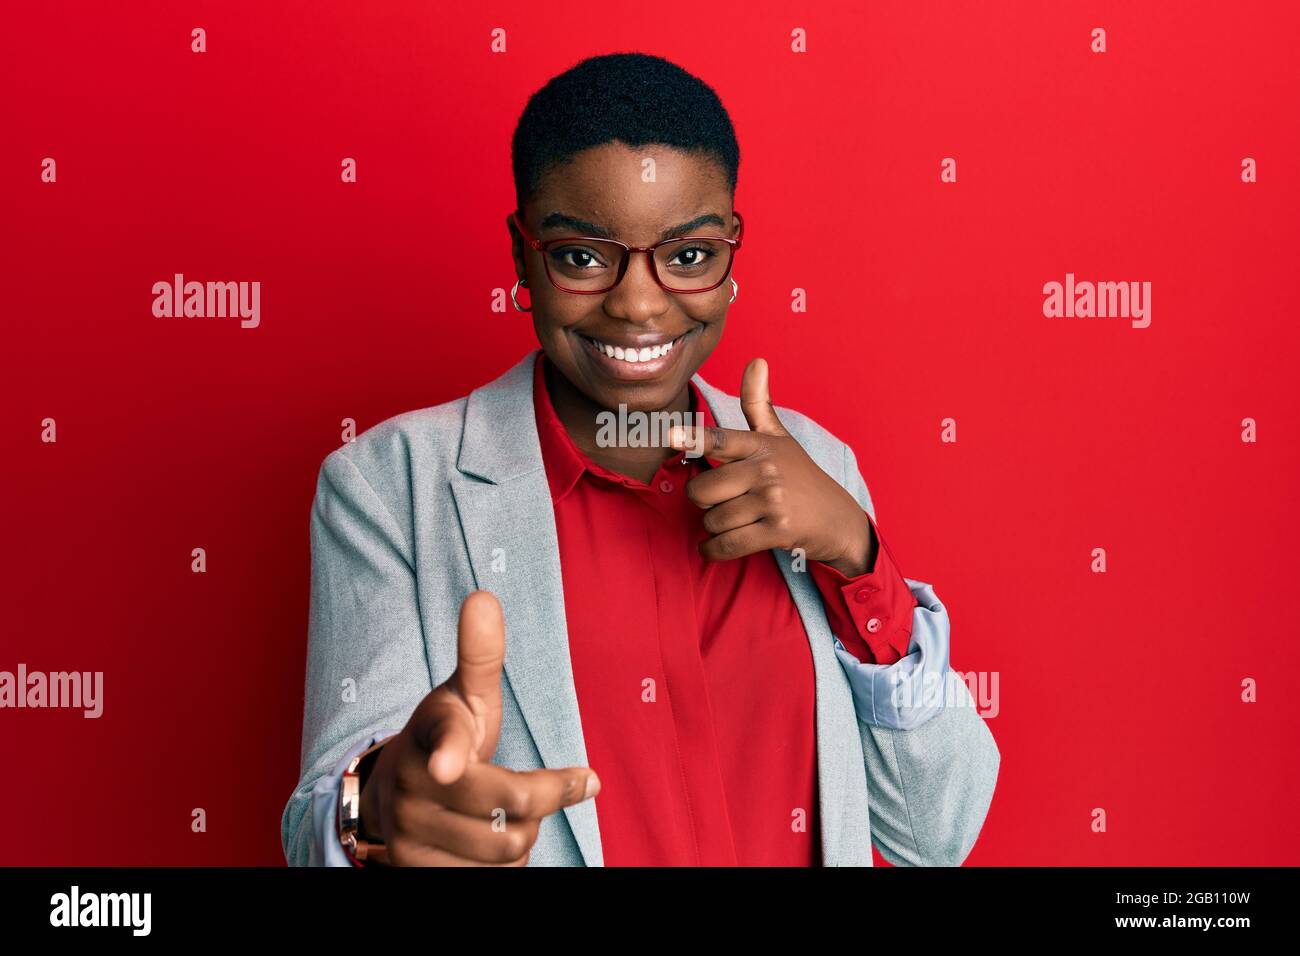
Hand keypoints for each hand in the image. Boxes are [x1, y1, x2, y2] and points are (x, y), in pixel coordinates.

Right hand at [358, 590, 599, 865]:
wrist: (392, 794)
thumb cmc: (446, 735)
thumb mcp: (465, 696)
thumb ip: (481, 654)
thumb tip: (483, 596)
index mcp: (430, 735)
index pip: (446, 740)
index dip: (449, 754)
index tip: (448, 765)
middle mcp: (413, 787)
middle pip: (511, 808)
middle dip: (543, 799)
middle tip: (550, 785)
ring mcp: (409, 835)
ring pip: (506, 850)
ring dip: (523, 833)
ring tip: (503, 812)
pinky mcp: (415, 872)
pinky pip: (490, 880)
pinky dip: (504, 864)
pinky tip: (486, 841)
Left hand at [668, 357, 875, 576]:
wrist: (836, 519)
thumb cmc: (799, 476)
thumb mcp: (780, 438)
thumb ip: (758, 404)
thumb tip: (756, 360)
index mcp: (761, 446)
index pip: (720, 441)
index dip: (693, 439)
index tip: (670, 436)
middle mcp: (766, 470)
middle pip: (702, 491)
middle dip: (703, 501)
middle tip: (721, 501)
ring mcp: (772, 501)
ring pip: (713, 520)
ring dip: (714, 527)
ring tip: (735, 520)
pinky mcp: (776, 530)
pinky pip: (726, 544)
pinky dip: (714, 550)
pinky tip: (716, 546)